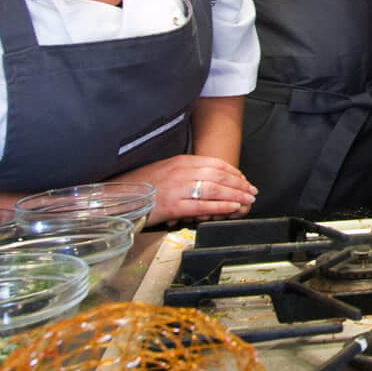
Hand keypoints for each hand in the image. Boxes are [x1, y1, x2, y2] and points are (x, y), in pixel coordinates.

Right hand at [122, 154, 257, 225]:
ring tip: (247, 201)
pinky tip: (232, 209)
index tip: (244, 180)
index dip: (234, 172)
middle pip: (219, 176)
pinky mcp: (173, 206)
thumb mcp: (166, 170)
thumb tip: (208, 179)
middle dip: (239, 184)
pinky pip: (202, 206)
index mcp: (182, 161)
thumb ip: (187, 172)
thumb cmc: (143, 185)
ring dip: (235, 196)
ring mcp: (178, 188)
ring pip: (215, 190)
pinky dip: (220, 207)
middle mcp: (182, 172)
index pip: (215, 164)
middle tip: (252, 192)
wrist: (119, 196)